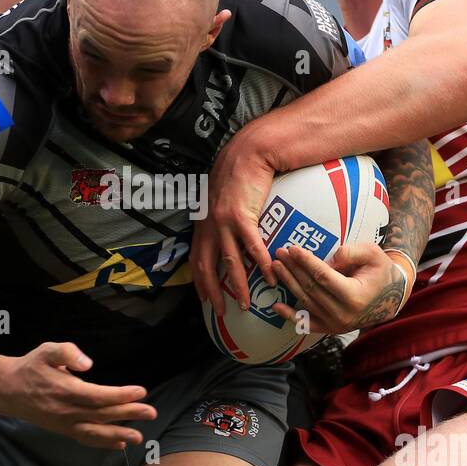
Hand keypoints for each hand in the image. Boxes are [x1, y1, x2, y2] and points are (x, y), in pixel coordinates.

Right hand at [0, 342, 155, 449]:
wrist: (8, 390)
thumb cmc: (31, 367)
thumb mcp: (46, 351)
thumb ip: (66, 352)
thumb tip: (87, 364)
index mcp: (65, 390)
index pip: (98, 396)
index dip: (120, 395)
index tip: (141, 391)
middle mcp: (67, 411)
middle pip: (102, 415)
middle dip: (128, 414)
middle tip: (151, 413)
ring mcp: (65, 424)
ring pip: (95, 432)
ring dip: (119, 434)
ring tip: (140, 437)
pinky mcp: (63, 430)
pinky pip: (86, 439)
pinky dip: (103, 443)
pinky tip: (120, 444)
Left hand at [191, 124, 278, 316]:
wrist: (247, 154)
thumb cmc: (236, 175)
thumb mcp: (217, 199)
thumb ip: (216, 219)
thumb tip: (222, 235)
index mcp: (202, 224)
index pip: (196, 260)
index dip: (199, 282)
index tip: (205, 299)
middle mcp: (209, 226)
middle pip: (207, 267)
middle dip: (213, 293)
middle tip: (222, 312)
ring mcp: (224, 222)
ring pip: (230, 262)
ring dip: (238, 286)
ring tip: (246, 304)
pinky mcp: (242, 216)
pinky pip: (253, 246)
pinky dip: (261, 264)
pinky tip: (270, 276)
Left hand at [270, 242, 403, 334]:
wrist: (391, 297)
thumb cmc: (380, 271)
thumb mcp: (373, 254)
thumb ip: (351, 253)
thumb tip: (330, 259)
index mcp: (354, 296)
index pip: (323, 276)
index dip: (306, 262)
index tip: (292, 248)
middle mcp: (343, 314)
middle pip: (311, 288)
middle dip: (293, 269)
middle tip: (279, 253)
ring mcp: (336, 324)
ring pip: (306, 302)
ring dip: (289, 284)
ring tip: (276, 267)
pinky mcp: (331, 329)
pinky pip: (306, 324)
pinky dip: (290, 316)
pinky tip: (276, 305)